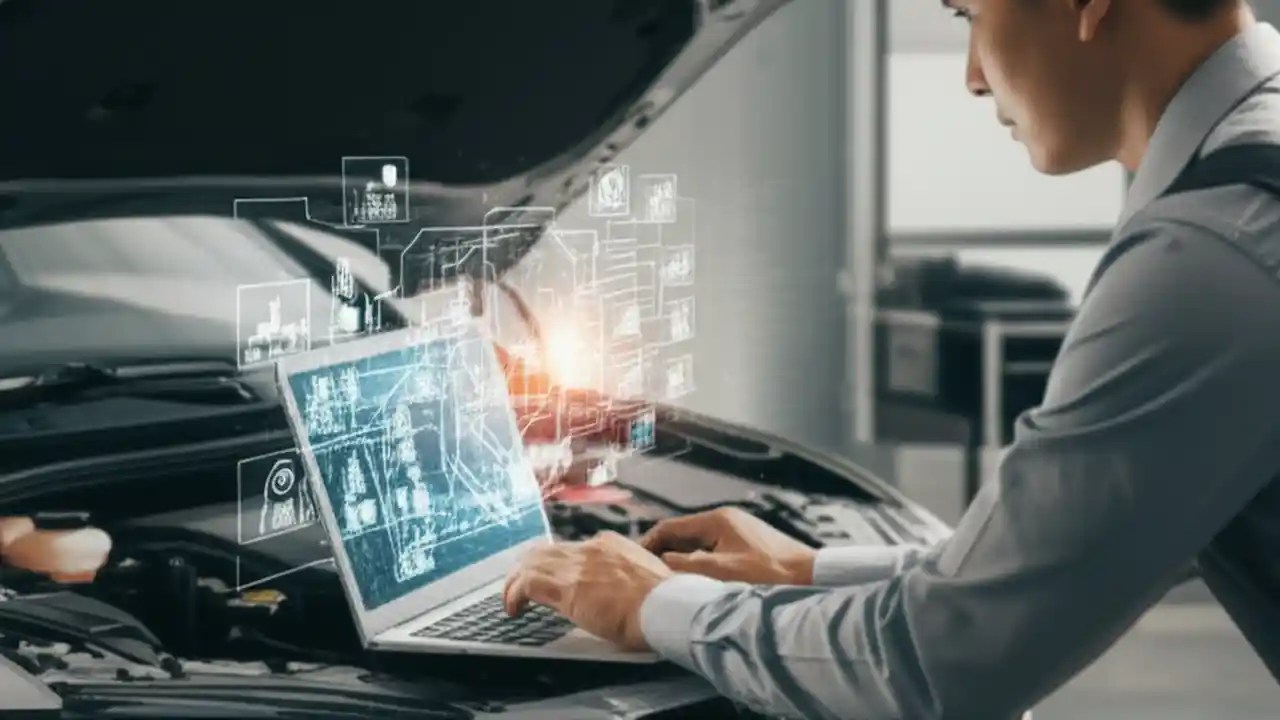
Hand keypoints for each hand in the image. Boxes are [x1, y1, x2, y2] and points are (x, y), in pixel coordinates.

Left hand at [503, 531, 671, 650]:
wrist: (666, 606)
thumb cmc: (665, 601)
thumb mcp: (645, 579)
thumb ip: (628, 579)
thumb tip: (622, 593)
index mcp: (611, 545)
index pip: (573, 548)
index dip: (557, 564)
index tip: (555, 578)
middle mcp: (591, 548)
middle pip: (547, 551)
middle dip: (529, 567)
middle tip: (521, 587)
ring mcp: (577, 565)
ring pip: (531, 563)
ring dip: (516, 582)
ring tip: (511, 600)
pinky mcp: (565, 587)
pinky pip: (526, 583)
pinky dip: (514, 595)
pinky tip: (513, 609)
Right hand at [640, 507, 815, 584]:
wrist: (809, 577)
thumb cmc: (767, 574)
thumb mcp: (719, 571)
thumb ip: (685, 565)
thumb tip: (660, 563)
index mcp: (716, 520)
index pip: (670, 527)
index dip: (648, 543)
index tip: (634, 560)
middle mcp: (725, 519)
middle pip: (683, 535)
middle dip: (664, 553)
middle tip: (647, 574)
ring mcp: (738, 531)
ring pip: (698, 544)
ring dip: (683, 561)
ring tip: (669, 581)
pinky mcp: (748, 544)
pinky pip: (713, 551)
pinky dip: (701, 563)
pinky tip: (697, 582)